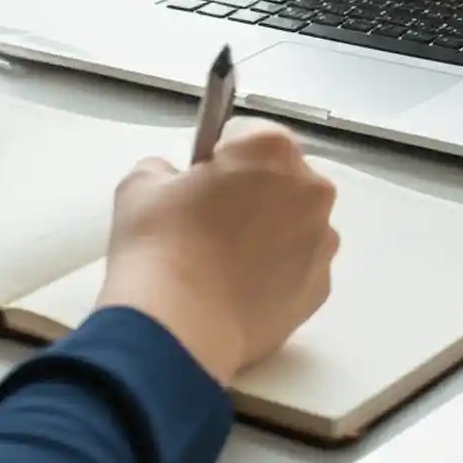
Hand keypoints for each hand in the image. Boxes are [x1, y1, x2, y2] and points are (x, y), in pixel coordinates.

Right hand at [97, 119, 338, 384]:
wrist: (179, 327)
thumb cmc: (159, 244)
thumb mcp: (140, 185)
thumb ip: (166, 168)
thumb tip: (178, 181)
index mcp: (271, 149)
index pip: (248, 135)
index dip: (220, 157)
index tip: (198, 183)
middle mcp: (311, 189)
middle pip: (281, 179)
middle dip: (253, 193)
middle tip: (209, 224)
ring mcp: (323, 241)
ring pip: (297, 224)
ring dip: (271, 233)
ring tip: (225, 265)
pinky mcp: (321, 288)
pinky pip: (300, 268)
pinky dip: (278, 275)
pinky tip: (241, 292)